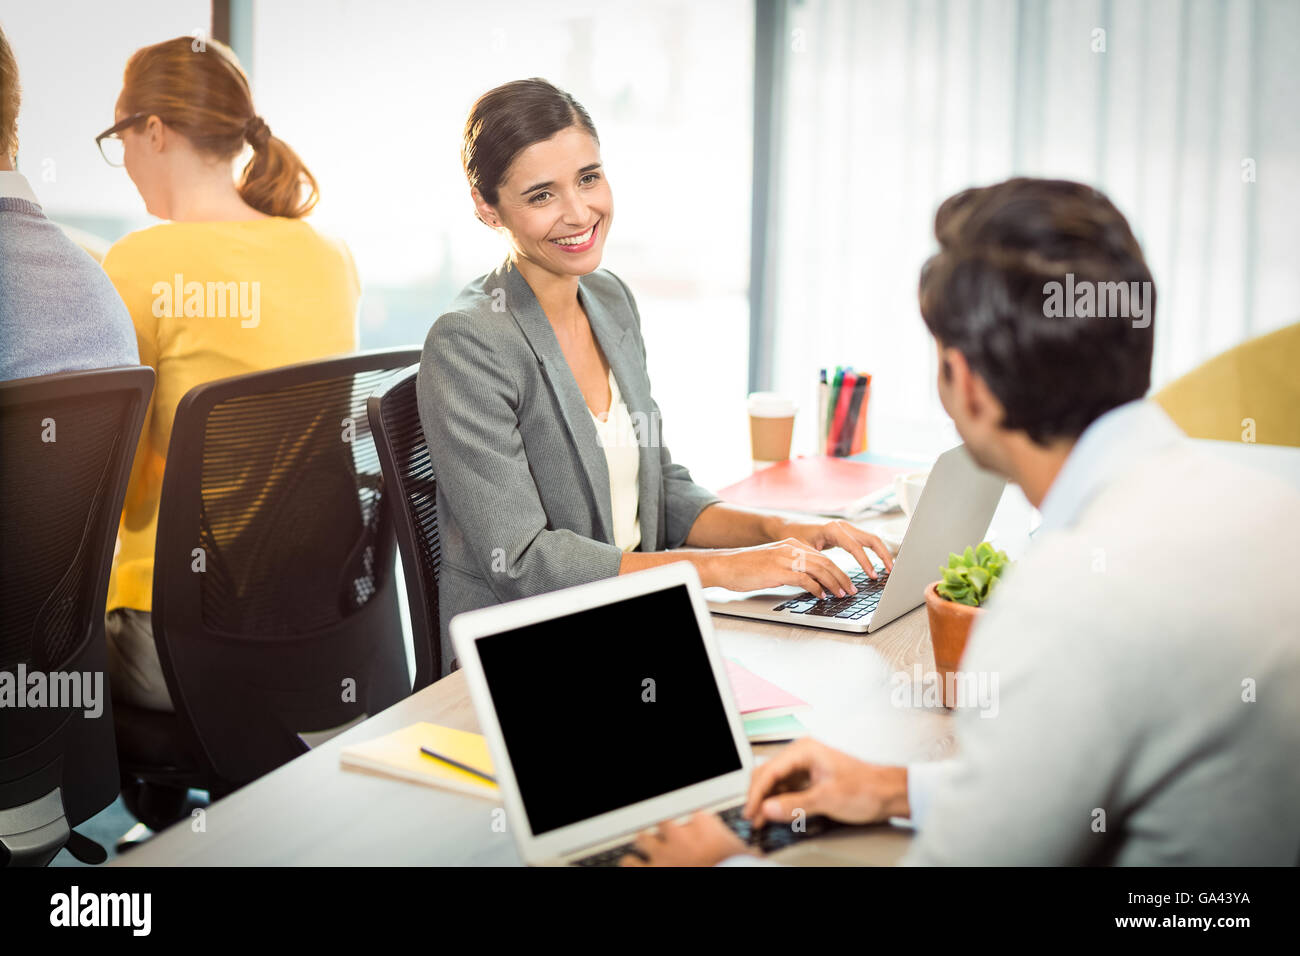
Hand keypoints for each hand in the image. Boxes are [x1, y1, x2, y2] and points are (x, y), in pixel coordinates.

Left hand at [617, 811, 751, 866]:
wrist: (729, 878)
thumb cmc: (737, 868)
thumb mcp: (745, 855)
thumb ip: (740, 849)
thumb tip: (754, 854)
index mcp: (704, 824)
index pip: (694, 815)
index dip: (694, 825)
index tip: (696, 832)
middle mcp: (680, 833)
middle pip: (663, 823)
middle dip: (664, 833)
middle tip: (667, 841)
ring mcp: (664, 852)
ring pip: (642, 839)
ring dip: (644, 845)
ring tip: (642, 849)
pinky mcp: (652, 869)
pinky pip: (630, 862)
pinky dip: (631, 863)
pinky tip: (631, 863)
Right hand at [703, 538, 858, 597]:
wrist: (726, 566)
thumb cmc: (747, 568)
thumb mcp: (775, 564)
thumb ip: (793, 569)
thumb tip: (811, 583)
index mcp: (792, 545)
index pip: (822, 557)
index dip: (838, 570)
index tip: (847, 583)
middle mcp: (791, 548)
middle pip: (825, 562)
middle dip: (842, 577)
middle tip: (851, 590)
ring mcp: (784, 558)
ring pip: (819, 569)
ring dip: (834, 583)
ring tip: (842, 594)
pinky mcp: (778, 570)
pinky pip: (804, 579)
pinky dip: (816, 588)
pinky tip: (821, 596)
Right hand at [743, 738, 908, 826]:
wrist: (890, 793)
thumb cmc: (867, 788)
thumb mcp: (828, 798)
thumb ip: (795, 804)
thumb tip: (768, 809)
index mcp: (804, 750)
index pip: (769, 771)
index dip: (756, 794)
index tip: (750, 812)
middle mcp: (802, 755)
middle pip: (768, 774)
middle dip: (758, 797)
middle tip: (752, 818)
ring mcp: (806, 766)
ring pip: (776, 783)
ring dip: (767, 801)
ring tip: (760, 819)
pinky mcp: (811, 779)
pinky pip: (787, 789)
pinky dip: (779, 802)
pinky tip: (776, 814)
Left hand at [777, 519, 894, 579]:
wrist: (789, 528)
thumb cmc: (794, 539)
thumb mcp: (803, 553)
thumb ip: (817, 566)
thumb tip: (829, 585)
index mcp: (832, 529)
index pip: (855, 546)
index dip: (865, 562)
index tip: (872, 575)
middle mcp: (843, 527)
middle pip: (871, 538)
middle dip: (883, 555)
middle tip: (891, 571)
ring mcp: (847, 528)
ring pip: (872, 539)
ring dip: (883, 553)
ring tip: (890, 569)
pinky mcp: (848, 534)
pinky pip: (866, 542)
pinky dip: (876, 552)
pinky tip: (881, 563)